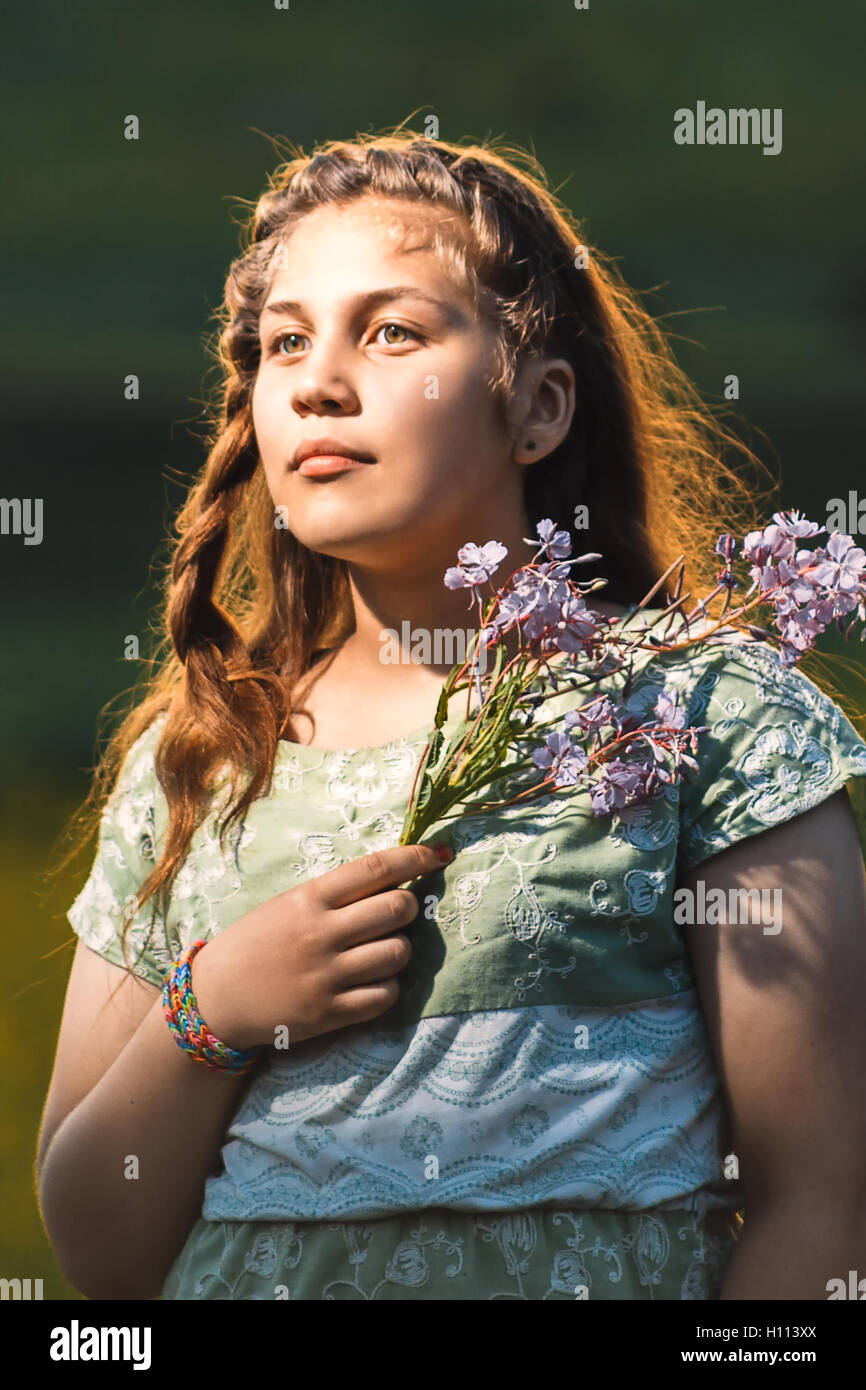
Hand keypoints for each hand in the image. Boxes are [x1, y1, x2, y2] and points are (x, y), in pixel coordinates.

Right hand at [189, 842, 450, 1051]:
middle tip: (397, 914)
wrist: (215, 1000)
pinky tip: (371, 982)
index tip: (441, 854)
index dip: (417, 857)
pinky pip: (385, 995)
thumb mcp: (287, 905)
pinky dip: (387, 987)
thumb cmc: (255, 943)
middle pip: (397, 908)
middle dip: (408, 908)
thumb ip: (334, 895)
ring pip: (398, 953)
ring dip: (399, 950)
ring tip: (379, 951)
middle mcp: (321, 933)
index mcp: (309, 898)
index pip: (376, 868)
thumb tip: (394, 877)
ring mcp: (327, 975)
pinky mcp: (330, 1013)